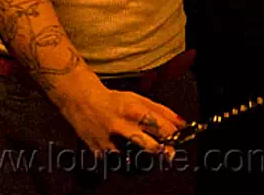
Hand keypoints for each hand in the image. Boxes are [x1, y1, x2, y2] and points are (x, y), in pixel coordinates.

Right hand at [52, 73, 185, 158]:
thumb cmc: (114, 100)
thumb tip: (182, 123)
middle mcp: (121, 125)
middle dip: (162, 152)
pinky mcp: (98, 150)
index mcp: (133, 110)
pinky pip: (115, 163)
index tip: (179, 139)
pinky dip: (123, 163)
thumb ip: (161, 111)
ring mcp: (108, 140)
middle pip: (148, 145)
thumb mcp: (138, 99)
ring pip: (130, 159)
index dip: (173, 135)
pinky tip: (126, 158)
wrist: (81, 99)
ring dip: (143, 162)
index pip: (159, 125)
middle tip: (169, 155)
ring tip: (148, 160)